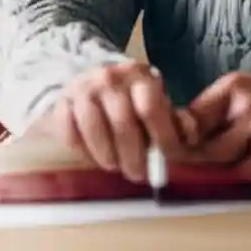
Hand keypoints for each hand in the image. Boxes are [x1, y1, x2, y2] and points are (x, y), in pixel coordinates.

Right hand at [25, 61, 197, 181]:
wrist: (91, 86)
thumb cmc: (132, 103)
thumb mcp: (159, 105)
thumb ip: (178, 121)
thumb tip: (189, 137)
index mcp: (139, 75)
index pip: (151, 107)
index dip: (162, 137)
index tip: (168, 160)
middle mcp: (109, 77)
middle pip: (122, 122)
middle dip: (133, 155)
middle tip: (138, 175)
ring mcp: (82, 88)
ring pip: (93, 126)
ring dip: (106, 154)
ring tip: (114, 166)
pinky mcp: (61, 102)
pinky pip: (68, 129)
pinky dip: (81, 149)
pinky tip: (92, 157)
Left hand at [187, 72, 250, 195]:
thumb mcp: (239, 100)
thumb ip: (207, 114)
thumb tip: (172, 136)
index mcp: (234, 87)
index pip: (192, 120)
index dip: (182, 144)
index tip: (178, 158)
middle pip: (211, 151)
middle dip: (210, 167)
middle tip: (212, 173)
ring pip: (239, 171)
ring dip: (244, 177)